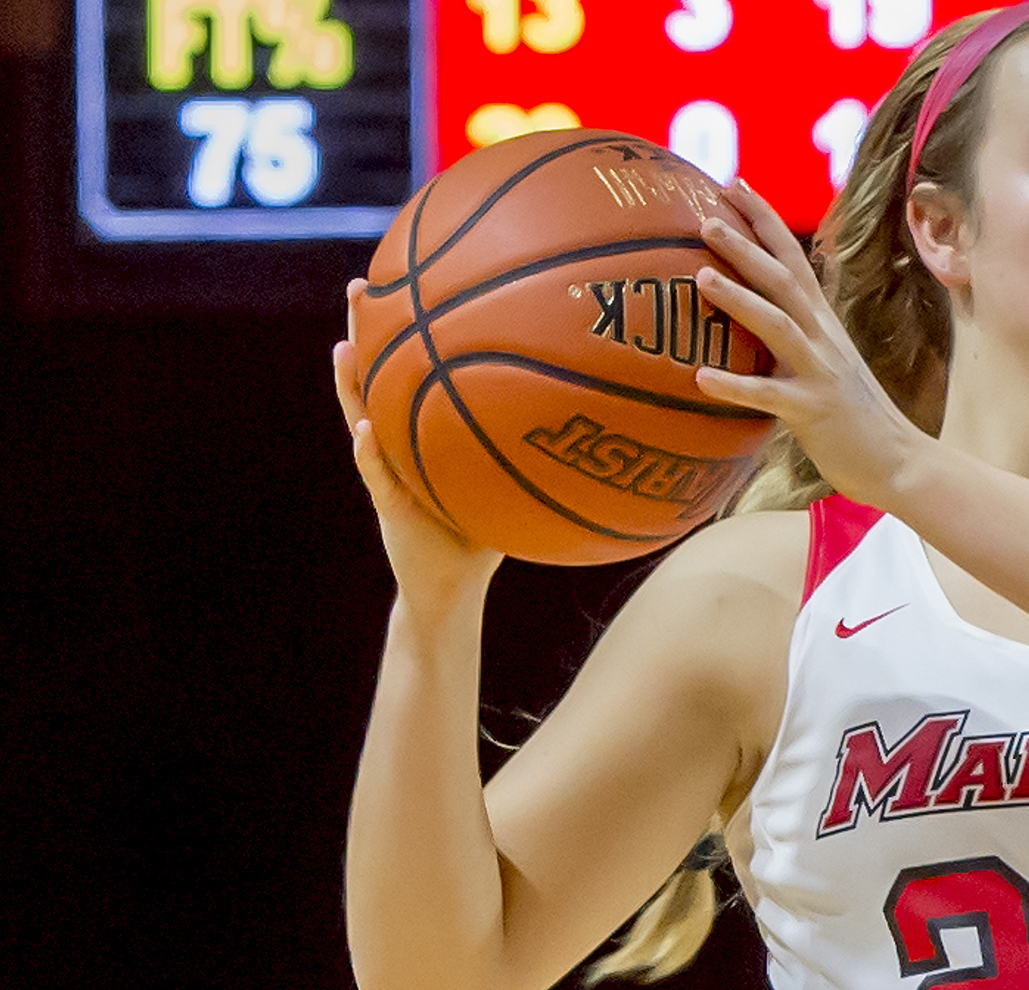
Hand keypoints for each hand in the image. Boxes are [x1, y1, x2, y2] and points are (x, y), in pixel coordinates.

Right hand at [334, 278, 503, 605]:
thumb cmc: (486, 528)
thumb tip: (594, 404)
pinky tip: (364, 429)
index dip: (409, 324)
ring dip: (350, 383)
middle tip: (364, 284)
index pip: (414, 364)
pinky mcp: (388, 505)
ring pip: (361, 415)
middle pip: (379, 374)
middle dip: (370, 330)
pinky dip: (370, 452)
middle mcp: (400, 440)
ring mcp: (388, 470)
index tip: (411, 273)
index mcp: (426, 428)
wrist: (451, 586)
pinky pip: (377, 475)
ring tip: (343, 347)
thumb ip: (533, 443)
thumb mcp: (512, 475)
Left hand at [688, 180, 929, 508]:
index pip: (793, 258)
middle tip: (706, 215)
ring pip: (778, 324)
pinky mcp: (813, 411)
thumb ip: (796, 338)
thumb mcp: (826, 364)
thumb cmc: (854, 417)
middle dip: (747, 244)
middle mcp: (823, 337)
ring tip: (699, 276)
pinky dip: (735, 385)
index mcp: (823, 323)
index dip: (764, 220)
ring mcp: (820, 372)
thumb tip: (756, 318)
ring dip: (739, 298)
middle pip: (784, 278)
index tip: (733, 185)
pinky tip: (700, 377)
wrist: (900, 461)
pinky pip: (770, 395)